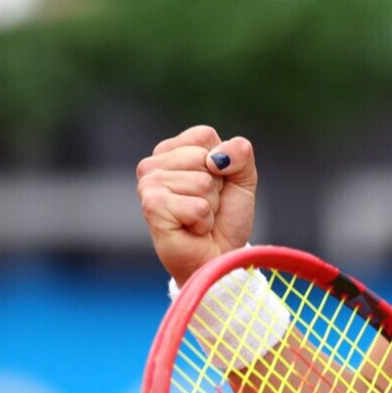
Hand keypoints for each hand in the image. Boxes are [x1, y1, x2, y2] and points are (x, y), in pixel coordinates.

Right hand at [136, 125, 257, 285]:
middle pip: (203, 157)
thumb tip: (216, 157)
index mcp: (171, 151)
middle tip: (205, 205)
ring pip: (202, 182)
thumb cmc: (224, 218)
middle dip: (216, 186)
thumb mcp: (243, 179)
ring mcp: (148, 185)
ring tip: (198, 218)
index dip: (223, 163)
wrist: (218, 257)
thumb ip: (240, 153)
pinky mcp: (152, 207)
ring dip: (210, 205)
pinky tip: (191, 230)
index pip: (204, 135)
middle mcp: (152, 165)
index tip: (215, 186)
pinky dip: (204, 221)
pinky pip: (197, 206)